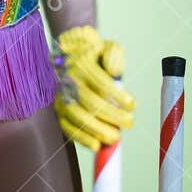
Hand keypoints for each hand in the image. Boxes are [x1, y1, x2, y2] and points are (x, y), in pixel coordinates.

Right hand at [53, 26, 135, 148]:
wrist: (69, 56)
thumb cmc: (95, 54)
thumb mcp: (108, 46)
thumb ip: (114, 54)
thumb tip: (115, 72)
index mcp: (82, 63)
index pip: (100, 82)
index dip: (117, 96)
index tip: (132, 105)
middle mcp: (68, 80)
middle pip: (89, 101)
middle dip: (111, 115)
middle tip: (129, 123)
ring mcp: (61, 96)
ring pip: (77, 116)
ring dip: (97, 129)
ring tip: (115, 137)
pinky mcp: (58, 110)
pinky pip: (66, 126)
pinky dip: (80, 138)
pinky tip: (96, 146)